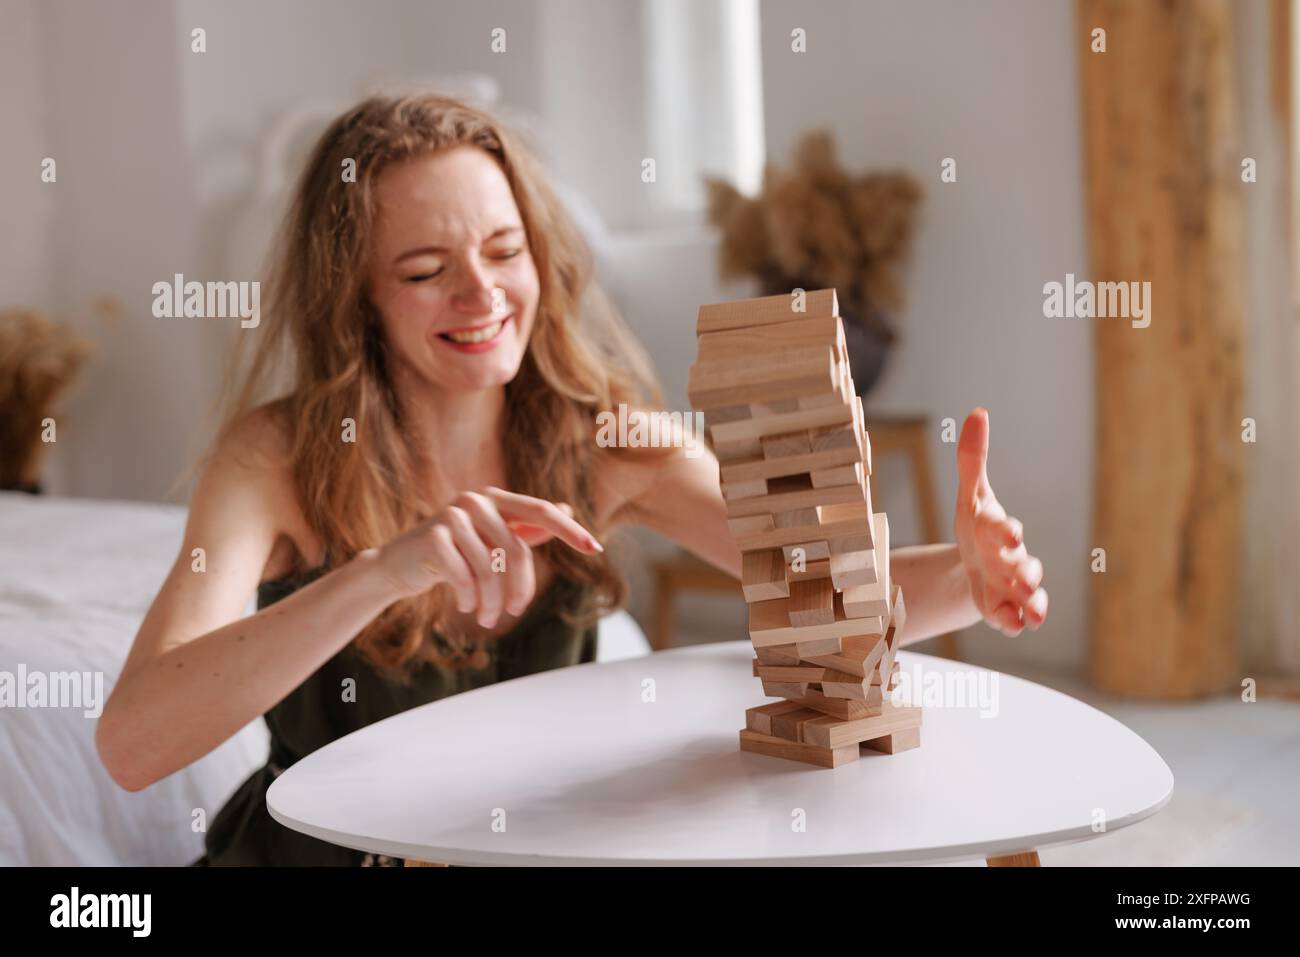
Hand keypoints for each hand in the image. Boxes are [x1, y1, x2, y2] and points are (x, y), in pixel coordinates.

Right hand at [375, 486, 602, 626]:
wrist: (400, 564)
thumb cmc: (454, 553)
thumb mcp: (492, 540)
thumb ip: (527, 527)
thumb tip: (567, 510)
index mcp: (494, 499)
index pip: (540, 510)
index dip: (569, 531)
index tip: (595, 548)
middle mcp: (475, 501)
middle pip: (517, 549)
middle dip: (520, 588)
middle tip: (515, 612)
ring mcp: (452, 516)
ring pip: (490, 568)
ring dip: (490, 601)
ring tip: (486, 617)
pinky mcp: (434, 537)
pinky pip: (465, 576)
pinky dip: (469, 597)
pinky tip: (465, 605)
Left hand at [954, 409, 1047, 636]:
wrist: (975, 563)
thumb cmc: (977, 526)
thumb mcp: (970, 496)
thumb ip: (974, 459)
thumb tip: (978, 411)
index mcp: (999, 530)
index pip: (1004, 528)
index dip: (1006, 530)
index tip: (1009, 531)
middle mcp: (1011, 559)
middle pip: (1023, 565)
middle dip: (1025, 570)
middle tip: (1024, 576)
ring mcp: (1009, 586)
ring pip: (1028, 596)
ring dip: (1031, 603)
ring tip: (1033, 612)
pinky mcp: (1002, 608)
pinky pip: (1011, 619)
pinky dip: (1012, 624)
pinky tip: (1012, 626)